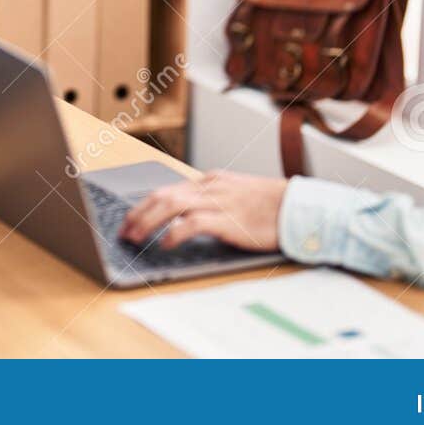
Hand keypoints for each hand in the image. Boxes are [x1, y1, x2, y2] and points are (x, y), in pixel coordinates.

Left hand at [118, 171, 288, 252]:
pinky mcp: (229, 220)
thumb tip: (187, 218)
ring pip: (171, 205)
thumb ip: (213, 201)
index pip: (168, 189)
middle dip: (138, 214)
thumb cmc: (272, 207)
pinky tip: (165, 244)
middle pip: (163, 195)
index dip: (144, 205)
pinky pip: (193, 223)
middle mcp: (211, 187)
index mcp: (211, 181)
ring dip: (147, 222)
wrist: (300, 207)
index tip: (130, 219)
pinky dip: (174, 233)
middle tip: (123, 231)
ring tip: (135, 238)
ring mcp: (219, 202)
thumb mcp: (237, 196)